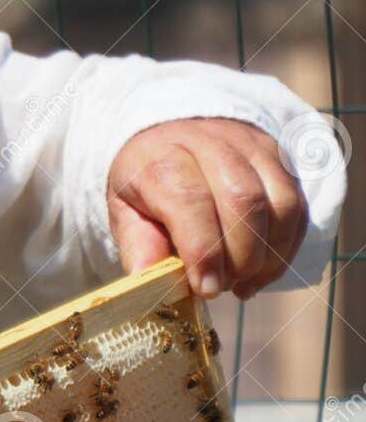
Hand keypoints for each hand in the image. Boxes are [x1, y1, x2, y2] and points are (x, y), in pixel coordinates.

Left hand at [106, 118, 308, 299]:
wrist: (171, 134)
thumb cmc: (146, 182)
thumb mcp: (124, 211)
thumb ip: (138, 245)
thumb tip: (147, 280)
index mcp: (161, 159)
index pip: (190, 201)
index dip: (203, 250)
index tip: (207, 288)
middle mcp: (210, 144)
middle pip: (243, 201)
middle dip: (239, 258)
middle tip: (223, 285)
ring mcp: (251, 147)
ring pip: (279, 204)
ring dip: (267, 256)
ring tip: (243, 282)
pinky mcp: (279, 157)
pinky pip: (296, 207)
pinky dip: (285, 247)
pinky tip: (262, 269)